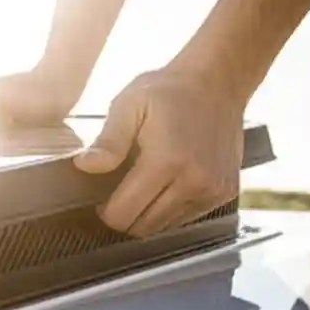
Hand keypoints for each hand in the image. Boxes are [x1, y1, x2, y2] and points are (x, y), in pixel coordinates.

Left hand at [75, 69, 244, 236]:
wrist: (218, 81)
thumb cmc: (169, 90)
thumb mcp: (129, 105)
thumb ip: (108, 141)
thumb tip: (84, 166)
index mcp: (166, 161)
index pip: (124, 214)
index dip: (105, 211)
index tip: (99, 196)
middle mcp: (194, 181)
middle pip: (143, 227)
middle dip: (124, 215)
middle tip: (118, 190)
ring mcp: (212, 190)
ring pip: (164, 227)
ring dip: (147, 213)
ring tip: (143, 183)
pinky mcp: (224, 193)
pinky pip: (186, 218)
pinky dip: (170, 209)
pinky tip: (165, 184)